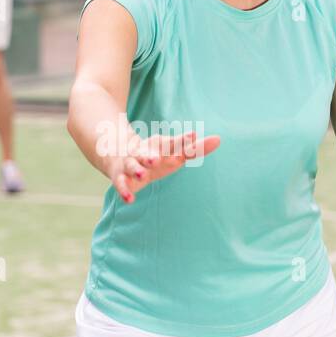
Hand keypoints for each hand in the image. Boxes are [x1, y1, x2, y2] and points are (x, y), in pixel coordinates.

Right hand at [105, 130, 221, 203]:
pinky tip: (129, 200)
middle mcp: (143, 153)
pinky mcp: (120, 178)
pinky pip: (120, 184)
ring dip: (136, 169)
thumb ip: (193, 149)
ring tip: (142, 174)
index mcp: (158, 146)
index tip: (192, 136)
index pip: (171, 143)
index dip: (181, 141)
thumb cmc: (153, 155)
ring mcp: (130, 164)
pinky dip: (124, 191)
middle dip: (150, 155)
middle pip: (146, 152)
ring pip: (131, 165)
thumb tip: (218, 139)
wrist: (117, 153)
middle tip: (156, 159)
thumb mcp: (172, 152)